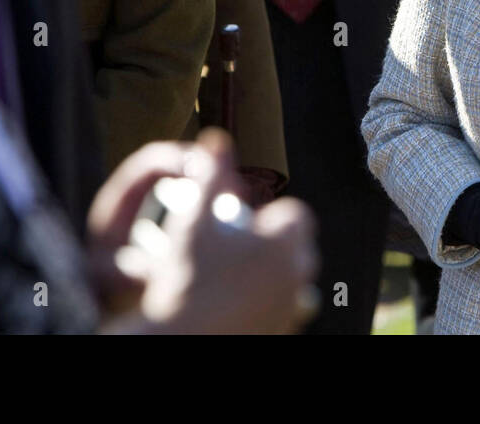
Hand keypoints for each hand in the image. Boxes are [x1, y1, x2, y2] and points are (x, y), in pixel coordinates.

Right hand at [90, 129, 318, 332]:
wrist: (181, 341)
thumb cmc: (185, 280)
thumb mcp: (193, 223)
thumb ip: (211, 178)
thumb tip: (216, 138)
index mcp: (284, 242)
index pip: (295, 216)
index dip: (270, 217)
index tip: (245, 226)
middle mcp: (298, 274)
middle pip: (297, 248)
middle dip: (274, 246)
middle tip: (238, 253)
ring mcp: (294, 306)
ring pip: (293, 281)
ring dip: (272, 276)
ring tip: (237, 281)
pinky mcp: (286, 331)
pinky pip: (286, 310)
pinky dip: (270, 305)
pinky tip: (240, 306)